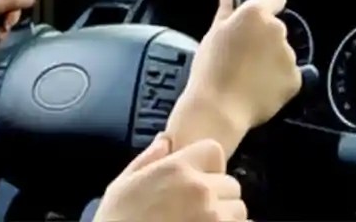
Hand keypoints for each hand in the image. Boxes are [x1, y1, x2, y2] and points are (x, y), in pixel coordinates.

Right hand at [94, 136, 246, 221]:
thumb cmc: (117, 221)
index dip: (209, 166)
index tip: (198, 180)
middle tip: (197, 210)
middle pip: (230, 184)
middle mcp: (200, 189)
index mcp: (177, 168)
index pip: (214, 151)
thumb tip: (164, 141)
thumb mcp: (123, 184)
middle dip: (218, 195)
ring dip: (226, 217)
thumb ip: (148, 159)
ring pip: (238, 210)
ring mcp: (213, 217)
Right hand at [183, 0, 300, 131]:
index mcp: (255, 14)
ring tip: (248, 76)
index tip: (256, 18)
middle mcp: (277, 30)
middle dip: (264, 38)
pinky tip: (259, 89)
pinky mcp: (296, 79)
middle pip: (276, 28)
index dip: (268, 4)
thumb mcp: (212, 35)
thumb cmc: (210, 69)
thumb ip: (225, 11)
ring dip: (271, 60)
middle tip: (243, 55)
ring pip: (282, 52)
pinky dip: (277, 80)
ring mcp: (289, 55)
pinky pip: (288, 74)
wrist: (218, 109)